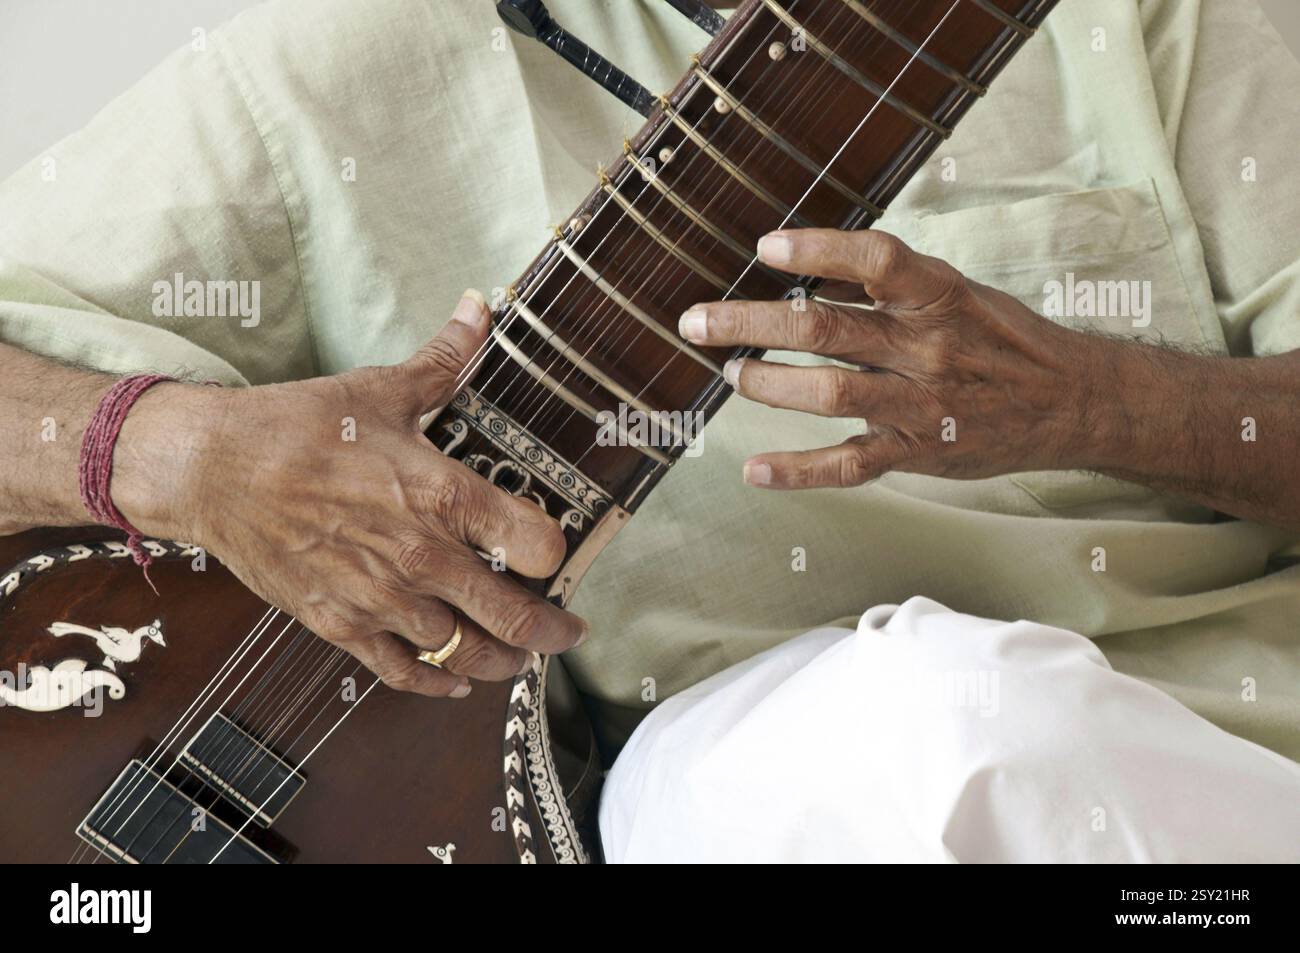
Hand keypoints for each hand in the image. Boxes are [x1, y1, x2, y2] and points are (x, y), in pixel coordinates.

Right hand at [117, 290, 585, 696]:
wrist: (213, 470)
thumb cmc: (299, 427)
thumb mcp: (382, 389)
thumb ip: (445, 358)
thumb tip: (481, 308)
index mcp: (441, 494)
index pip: (535, 543)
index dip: (559, 554)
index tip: (562, 555)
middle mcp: (420, 556)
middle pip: (513, 615)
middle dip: (552, 628)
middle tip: (568, 629)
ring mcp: (381, 598)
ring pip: (465, 652)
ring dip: (499, 657)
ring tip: (517, 653)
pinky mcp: (341, 625)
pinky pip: (403, 672)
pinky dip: (437, 683)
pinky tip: (454, 681)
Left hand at [679, 229, 1096, 488]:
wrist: (1071, 404)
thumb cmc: (1003, 340)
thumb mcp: (959, 293)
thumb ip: (892, 284)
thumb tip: (815, 267)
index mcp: (940, 295)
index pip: (876, 260)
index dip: (818, 249)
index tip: (765, 247)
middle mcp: (926, 347)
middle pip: (827, 329)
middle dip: (751, 324)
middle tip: (696, 321)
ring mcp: (920, 404)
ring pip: (829, 392)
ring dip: (768, 383)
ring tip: (730, 374)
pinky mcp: (918, 452)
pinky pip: (850, 464)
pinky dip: (799, 471)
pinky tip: (756, 472)